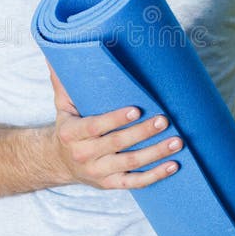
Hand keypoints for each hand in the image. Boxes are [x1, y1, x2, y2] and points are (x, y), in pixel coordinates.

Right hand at [49, 66, 182, 189]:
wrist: (59, 162)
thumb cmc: (68, 126)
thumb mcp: (61, 104)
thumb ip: (63, 81)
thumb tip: (57, 51)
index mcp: (71, 133)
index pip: (95, 126)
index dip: (116, 119)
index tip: (136, 109)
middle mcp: (84, 154)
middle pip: (117, 144)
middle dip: (143, 132)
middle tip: (164, 120)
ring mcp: (98, 172)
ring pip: (130, 163)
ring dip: (156, 153)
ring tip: (177, 141)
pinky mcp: (111, 184)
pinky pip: (136, 183)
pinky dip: (156, 175)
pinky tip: (174, 165)